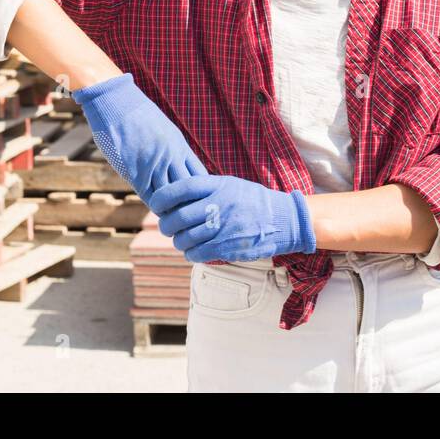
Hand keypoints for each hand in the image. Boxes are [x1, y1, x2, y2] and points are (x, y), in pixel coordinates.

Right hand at [71, 73, 207, 208]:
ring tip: (177, 220)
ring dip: (173, 208)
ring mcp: (154, 165)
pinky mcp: (135, 172)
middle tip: (193, 218)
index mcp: (180, 146)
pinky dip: (156, 205)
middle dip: (191, 204)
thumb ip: (172, 149)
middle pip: (189, 189)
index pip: (199, 176)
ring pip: (170, 196)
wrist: (115, 103)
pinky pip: (150, 195)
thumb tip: (178, 165)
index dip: (200, 192)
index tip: (200, 201)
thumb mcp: (163, 130)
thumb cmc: (137, 115)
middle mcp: (171, 156)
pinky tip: (159, 210)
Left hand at [150, 173, 316, 262]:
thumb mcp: (230, 184)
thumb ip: (205, 188)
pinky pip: (198, 253)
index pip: (181, 189)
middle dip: (166, 225)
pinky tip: (193, 251)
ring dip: (178, 242)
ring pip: (185, 238)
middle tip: (166, 228)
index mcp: (218, 186)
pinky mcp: (228, 247)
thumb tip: (173, 197)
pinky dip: (190, 254)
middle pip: (178, 217)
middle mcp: (220, 205)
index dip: (163, 198)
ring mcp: (224, 227)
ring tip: (181, 240)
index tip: (157, 204)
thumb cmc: (251, 201)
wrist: (283, 220)